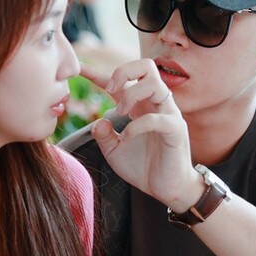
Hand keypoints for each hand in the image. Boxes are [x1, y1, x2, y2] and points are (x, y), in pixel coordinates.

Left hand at [80, 60, 200, 208]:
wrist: (167, 189)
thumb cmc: (144, 167)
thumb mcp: (114, 152)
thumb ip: (103, 136)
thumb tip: (97, 122)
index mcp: (141, 105)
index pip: (122, 80)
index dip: (99, 73)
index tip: (79, 70)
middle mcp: (156, 103)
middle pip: (146, 66)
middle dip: (124, 71)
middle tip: (109, 90)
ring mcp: (168, 114)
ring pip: (155, 84)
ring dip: (131, 95)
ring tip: (120, 113)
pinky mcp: (176, 129)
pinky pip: (157, 118)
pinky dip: (137, 125)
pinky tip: (127, 137)